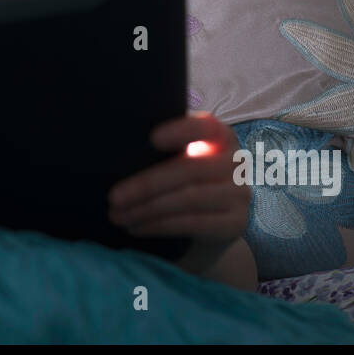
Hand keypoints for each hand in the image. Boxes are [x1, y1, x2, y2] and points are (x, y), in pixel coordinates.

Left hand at [107, 110, 249, 244]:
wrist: (208, 225)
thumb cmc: (183, 181)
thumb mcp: (178, 158)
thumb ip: (162, 149)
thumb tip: (119, 146)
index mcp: (220, 137)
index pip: (206, 127)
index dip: (181, 130)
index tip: (152, 139)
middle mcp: (236, 162)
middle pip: (189, 170)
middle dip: (146, 185)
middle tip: (113, 197)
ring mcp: (240, 194)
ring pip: (189, 199)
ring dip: (147, 209)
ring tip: (118, 215)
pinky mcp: (236, 223)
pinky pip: (194, 223)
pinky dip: (160, 226)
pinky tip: (136, 227)